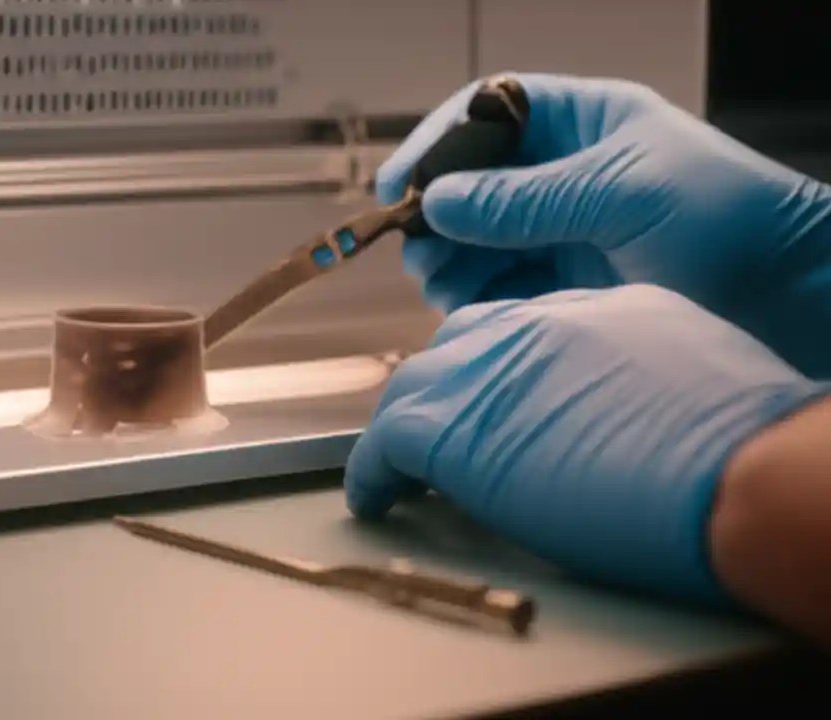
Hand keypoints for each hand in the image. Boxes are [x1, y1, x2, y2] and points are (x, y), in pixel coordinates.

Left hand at [343, 284, 828, 603]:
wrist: (733, 466)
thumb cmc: (736, 437)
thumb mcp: (686, 368)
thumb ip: (629, 371)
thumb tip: (609, 404)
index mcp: (587, 309)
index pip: (520, 330)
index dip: (504, 371)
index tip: (501, 403)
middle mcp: (524, 327)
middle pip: (459, 346)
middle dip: (452, 388)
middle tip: (452, 434)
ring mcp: (478, 370)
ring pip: (414, 387)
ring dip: (408, 429)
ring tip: (404, 472)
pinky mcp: (444, 425)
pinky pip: (382, 445)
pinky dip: (372, 475)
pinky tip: (376, 499)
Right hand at [380, 72, 830, 377]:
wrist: (789, 297)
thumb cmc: (725, 220)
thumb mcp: (618, 193)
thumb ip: (524, 200)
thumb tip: (439, 200)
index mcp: (585, 122)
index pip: (489, 114)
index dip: (437, 143)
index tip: (398, 185)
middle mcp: (567, 172)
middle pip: (474, 183)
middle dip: (438, 215)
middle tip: (419, 252)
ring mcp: (565, 230)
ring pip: (480, 238)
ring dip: (450, 260)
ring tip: (440, 287)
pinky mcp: (567, 285)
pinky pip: (501, 285)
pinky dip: (476, 297)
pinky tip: (468, 311)